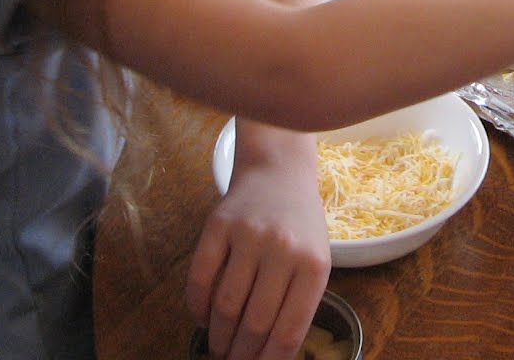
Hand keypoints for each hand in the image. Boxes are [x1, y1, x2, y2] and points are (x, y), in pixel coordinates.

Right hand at [186, 130, 329, 359]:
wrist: (278, 172)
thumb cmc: (300, 224)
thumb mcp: (315, 258)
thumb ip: (299, 300)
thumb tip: (273, 353)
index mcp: (314, 264)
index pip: (289, 329)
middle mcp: (283, 250)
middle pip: (255, 321)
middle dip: (242, 353)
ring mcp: (249, 236)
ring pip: (226, 305)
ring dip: (219, 336)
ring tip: (219, 347)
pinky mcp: (218, 225)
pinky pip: (200, 277)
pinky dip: (198, 306)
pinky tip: (203, 318)